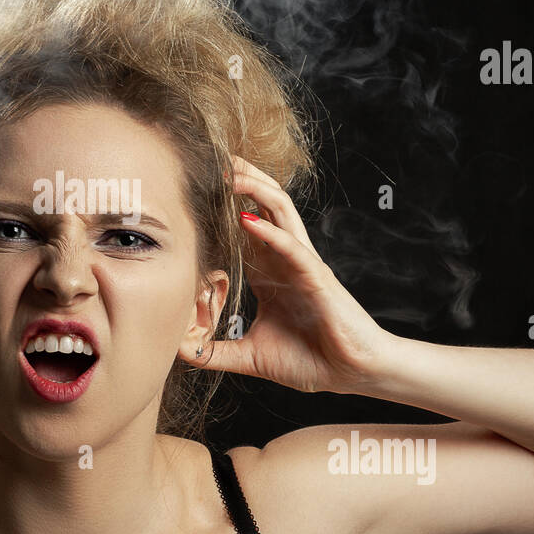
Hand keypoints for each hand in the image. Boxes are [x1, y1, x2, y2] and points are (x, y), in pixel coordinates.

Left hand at [178, 156, 393, 394]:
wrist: (352, 374)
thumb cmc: (310, 361)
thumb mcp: (251, 356)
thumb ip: (216, 352)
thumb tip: (181, 354)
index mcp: (270, 272)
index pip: (242, 226)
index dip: (220, 205)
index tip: (190, 188)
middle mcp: (285, 259)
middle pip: (262, 204)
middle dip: (239, 179)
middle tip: (209, 159)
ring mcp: (302, 264)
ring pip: (280, 211)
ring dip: (254, 189)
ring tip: (228, 173)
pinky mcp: (317, 278)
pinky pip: (292, 246)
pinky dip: (270, 231)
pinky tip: (246, 220)